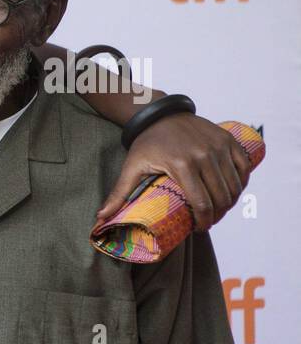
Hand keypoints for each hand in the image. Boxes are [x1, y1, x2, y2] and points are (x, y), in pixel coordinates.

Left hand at [93, 114, 253, 233]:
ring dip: (231, 201)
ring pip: (234, 184)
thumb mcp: (131, 168)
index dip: (204, 220)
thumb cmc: (146, 144)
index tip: (200, 228)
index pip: (201, 202)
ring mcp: (218, 147)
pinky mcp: (227, 140)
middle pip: (220, 196)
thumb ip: (118, 194)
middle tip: (209, 222)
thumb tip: (100, 219)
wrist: (161, 114)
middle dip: (218, 214)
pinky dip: (242, 181)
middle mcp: (204, 155)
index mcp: (181, 165)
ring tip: (220, 210)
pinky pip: (243, 166)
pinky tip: (234, 191)